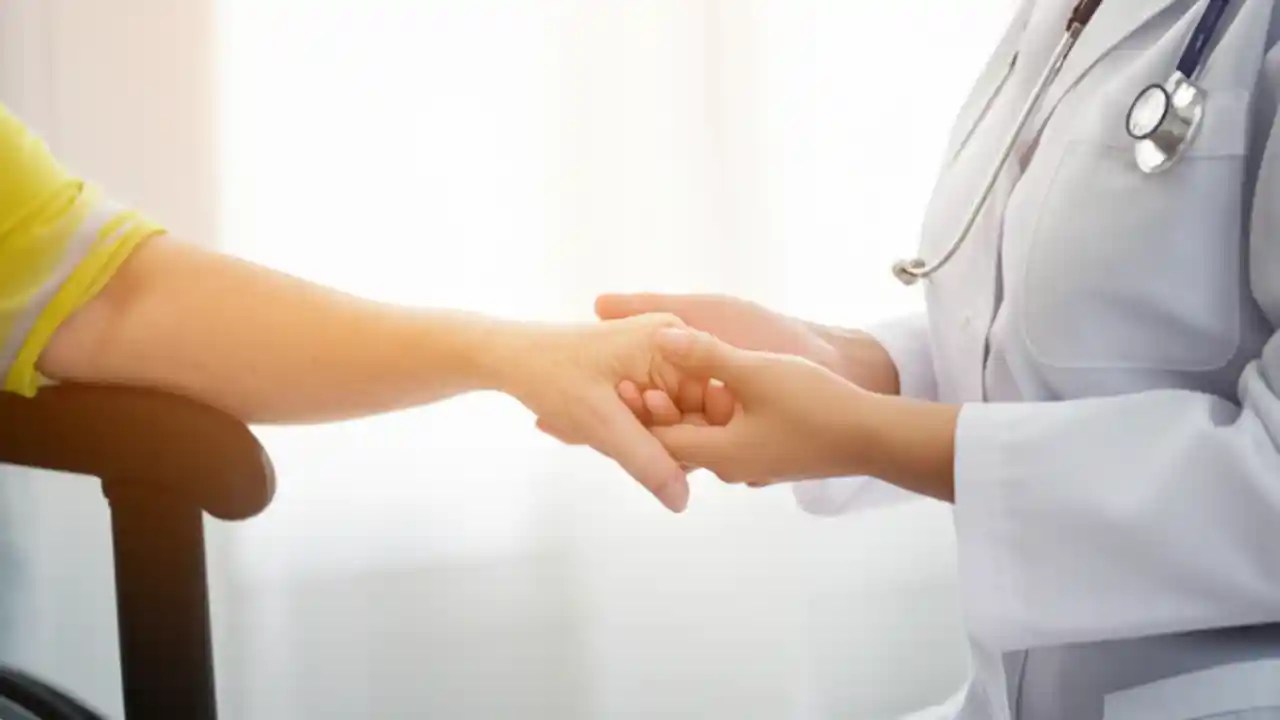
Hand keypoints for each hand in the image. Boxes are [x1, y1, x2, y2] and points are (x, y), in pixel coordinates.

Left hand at [500, 313, 700, 511]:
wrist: (508, 357)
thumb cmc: (550, 375)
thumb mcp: (601, 423)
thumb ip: (647, 461)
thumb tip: (682, 502)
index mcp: (675, 341)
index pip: (711, 404)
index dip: (682, 436)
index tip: (638, 438)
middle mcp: (674, 345)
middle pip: (688, 415)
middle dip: (650, 435)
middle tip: (606, 429)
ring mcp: (657, 359)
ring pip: (666, 421)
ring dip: (633, 436)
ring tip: (590, 423)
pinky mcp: (641, 372)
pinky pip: (649, 415)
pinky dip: (623, 428)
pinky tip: (588, 424)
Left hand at [644, 327, 873, 485]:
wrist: (873, 437)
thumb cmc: (816, 405)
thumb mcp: (756, 371)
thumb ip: (706, 354)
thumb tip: (660, 335)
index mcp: (718, 453)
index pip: (656, 439)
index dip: (633, 410)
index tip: (614, 379)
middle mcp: (728, 467)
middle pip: (675, 439)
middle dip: (652, 410)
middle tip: (627, 378)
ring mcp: (750, 464)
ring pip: (701, 436)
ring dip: (683, 410)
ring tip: (660, 377)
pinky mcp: (768, 453)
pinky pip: (725, 436)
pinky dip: (710, 414)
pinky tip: (709, 386)